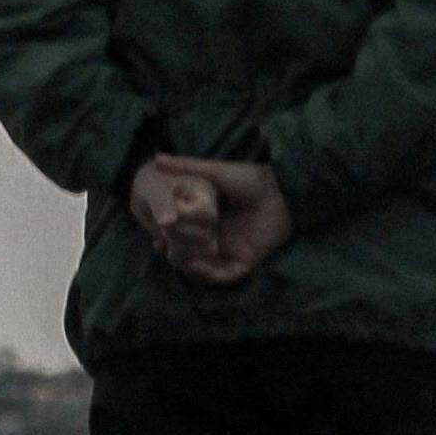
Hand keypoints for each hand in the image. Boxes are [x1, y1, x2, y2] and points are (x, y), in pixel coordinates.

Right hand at [131, 151, 291, 287]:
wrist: (280, 191)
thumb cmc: (250, 179)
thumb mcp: (214, 172)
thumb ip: (186, 167)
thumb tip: (156, 158)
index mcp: (209, 221)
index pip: (183, 235)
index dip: (168, 236)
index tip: (155, 233)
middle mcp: (218, 238)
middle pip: (190, 254)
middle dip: (174, 252)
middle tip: (161, 245)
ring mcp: (231, 251)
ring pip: (204, 268)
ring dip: (188, 264)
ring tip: (174, 254)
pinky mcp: (245, 262)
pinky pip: (224, 275)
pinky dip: (209, 274)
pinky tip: (196, 264)